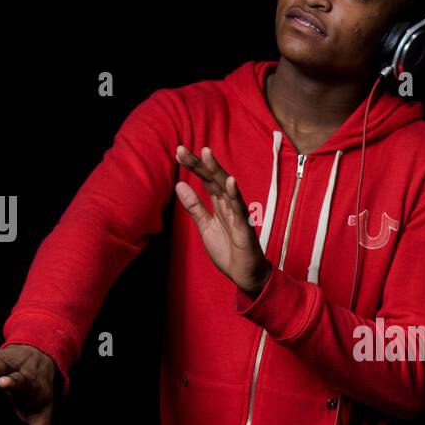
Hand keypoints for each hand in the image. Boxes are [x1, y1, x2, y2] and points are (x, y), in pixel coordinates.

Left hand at [175, 145, 271, 294]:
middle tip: (181, 149)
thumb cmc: (229, 250)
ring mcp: (238, 214)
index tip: (178, 152)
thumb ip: (194, 206)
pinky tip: (230, 182)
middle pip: (214, 179)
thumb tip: (179, 185)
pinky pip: (241, 210)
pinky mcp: (245, 228)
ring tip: (206, 153)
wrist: (244, 275)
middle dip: (199, 164)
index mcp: (220, 204)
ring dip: (217, 171)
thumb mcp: (205, 226)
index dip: (193, 166)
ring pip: (227, 188)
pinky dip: (236, 195)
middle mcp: (229, 205)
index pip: (206, 180)